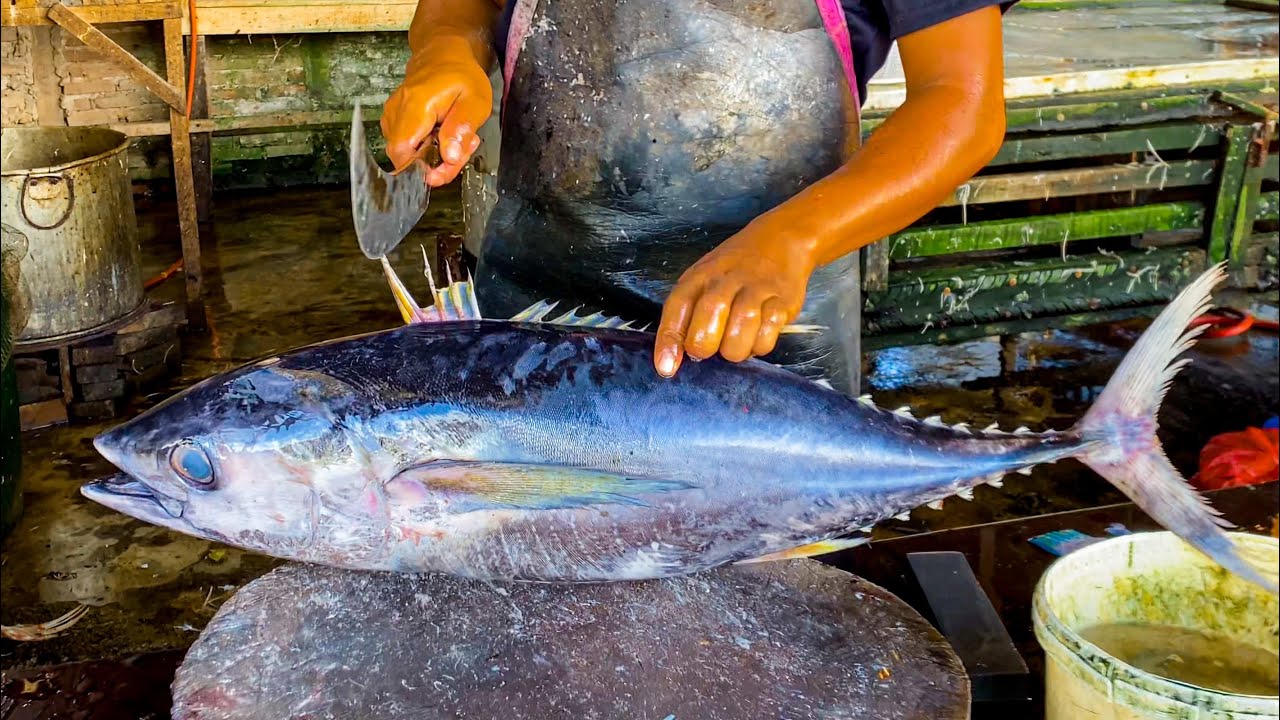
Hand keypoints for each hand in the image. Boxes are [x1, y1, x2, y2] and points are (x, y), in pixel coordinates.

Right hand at [381, 42, 491, 186]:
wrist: (443, 55)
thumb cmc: (461, 77)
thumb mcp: (475, 101)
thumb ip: (461, 129)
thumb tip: (448, 157)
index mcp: (417, 105)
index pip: (402, 150)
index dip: (421, 169)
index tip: (443, 170)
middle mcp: (397, 111)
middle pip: (404, 156)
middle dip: (434, 164)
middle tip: (460, 150)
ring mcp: (392, 115)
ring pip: (405, 153)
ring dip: (433, 156)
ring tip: (454, 138)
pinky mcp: (392, 119)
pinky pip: (405, 145)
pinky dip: (426, 147)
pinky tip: (442, 135)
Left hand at [654, 225, 815, 376]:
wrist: (781, 241)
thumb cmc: (735, 269)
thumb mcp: (703, 280)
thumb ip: (687, 315)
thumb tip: (670, 358)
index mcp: (701, 275)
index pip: (678, 307)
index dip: (669, 341)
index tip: (666, 367)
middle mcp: (727, 279)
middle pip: (710, 316)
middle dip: (704, 345)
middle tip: (707, 351)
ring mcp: (757, 289)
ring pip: (741, 328)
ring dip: (734, 349)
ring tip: (734, 346)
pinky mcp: (783, 301)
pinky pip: (769, 333)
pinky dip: (760, 345)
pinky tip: (756, 337)